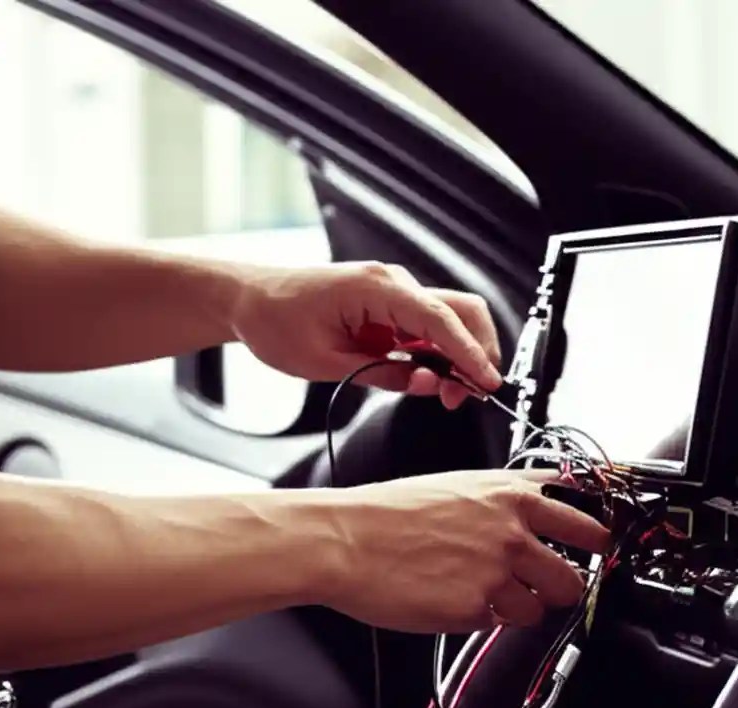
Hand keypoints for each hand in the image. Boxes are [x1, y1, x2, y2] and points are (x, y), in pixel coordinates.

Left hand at [230, 262, 501, 407]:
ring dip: (460, 356)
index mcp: (376, 288)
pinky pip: (429, 328)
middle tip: (470, 394)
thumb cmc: (275, 321)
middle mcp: (394, 283)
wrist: (250, 299)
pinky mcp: (392, 307)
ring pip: (451, 320)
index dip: (469, 353)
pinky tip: (432, 379)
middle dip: (476, 351)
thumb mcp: (323, 362)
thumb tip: (426, 384)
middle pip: (461, 310)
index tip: (486, 382)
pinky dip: (441, 353)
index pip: (439, 319)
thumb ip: (381, 374)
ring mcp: (395, 293)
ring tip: (449, 394)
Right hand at [319, 470, 609, 632]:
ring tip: (486, 590)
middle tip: (546, 585)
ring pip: (540, 608)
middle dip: (564, 586)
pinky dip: (485, 617)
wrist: (347, 539)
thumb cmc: (392, 511)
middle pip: (575, 576)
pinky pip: (500, 624)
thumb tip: (544, 504)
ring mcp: (496, 572)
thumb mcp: (462, 483)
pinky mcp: (475, 608)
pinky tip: (457, 598)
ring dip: (522, 607)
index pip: (585, 520)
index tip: (605, 547)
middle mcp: (512, 533)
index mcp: (512, 496)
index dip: (600, 539)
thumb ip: (509, 497)